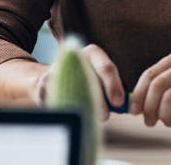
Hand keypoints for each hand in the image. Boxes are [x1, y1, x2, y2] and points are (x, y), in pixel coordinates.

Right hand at [2, 44, 124, 120]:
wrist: (51, 80)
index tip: (119, 103)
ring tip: (91, 118)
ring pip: (74, 87)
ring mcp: (59, 66)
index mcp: (94, 53)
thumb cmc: (85, 81)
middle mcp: (77, 55)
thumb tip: (125, 105)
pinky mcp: (45, 80)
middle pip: (90, 78)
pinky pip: (58, 95)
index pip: (107, 68)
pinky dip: (67, 106)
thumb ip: (111, 89)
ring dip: (84, 105)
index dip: (113, 86)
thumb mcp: (98, 79)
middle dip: (100, 99)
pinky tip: (73, 114)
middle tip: (106, 115)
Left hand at [130, 51, 170, 127]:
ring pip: (169, 98)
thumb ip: (156, 91)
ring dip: (165, 116)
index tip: (134, 111)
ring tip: (169, 122)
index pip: (149, 75)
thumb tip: (132, 106)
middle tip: (149, 122)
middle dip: (150, 108)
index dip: (139, 94)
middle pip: (157, 86)